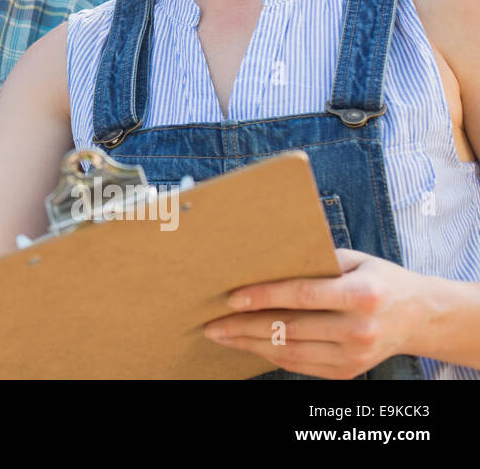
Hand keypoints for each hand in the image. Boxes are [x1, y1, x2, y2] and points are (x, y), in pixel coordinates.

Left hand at [202, 248, 432, 378]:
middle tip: (212, 323)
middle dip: (245, 326)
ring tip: (221, 335)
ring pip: (291, 352)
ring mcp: (355, 356)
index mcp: (362, 295)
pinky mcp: (348, 372)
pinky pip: (300, 365)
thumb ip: (314, 263)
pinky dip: (270, 355)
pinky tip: (248, 345)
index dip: (263, 297)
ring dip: (250, 344)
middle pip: (290, 328)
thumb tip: (262, 261)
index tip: (231, 298)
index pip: (302, 296)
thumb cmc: (378, 279)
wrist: (420, 317)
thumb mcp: (354, 260)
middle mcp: (360, 329)